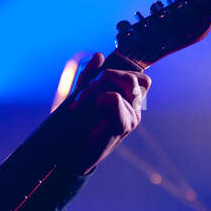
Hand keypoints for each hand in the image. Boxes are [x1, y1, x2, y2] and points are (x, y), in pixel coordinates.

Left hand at [55, 52, 150, 175]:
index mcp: (130, 102)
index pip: (140, 78)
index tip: (94, 83)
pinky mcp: (122, 126)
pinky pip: (115, 98)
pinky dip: (99, 99)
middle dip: (104, 78)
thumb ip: (90, 76)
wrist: (70, 155)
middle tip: (83, 95)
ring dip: (97, 89)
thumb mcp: (81, 96)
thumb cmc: (78, 127)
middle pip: (131, 77)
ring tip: (80, 104)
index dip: (118, 73)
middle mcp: (135, 109)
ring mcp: (132, 118)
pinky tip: (90, 111)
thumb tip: (99, 56)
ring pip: (124, 85)